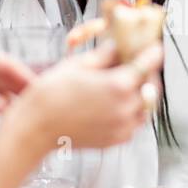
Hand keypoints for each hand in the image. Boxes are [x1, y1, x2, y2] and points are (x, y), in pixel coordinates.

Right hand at [1, 41, 163, 152]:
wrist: (35, 129)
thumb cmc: (49, 96)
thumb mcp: (77, 65)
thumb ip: (103, 55)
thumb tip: (116, 47)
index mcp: (118, 85)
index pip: (149, 63)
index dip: (152, 52)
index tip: (152, 47)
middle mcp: (125, 107)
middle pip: (152, 86)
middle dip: (148, 73)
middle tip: (138, 64)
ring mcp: (122, 126)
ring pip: (146, 107)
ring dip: (142, 94)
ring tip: (128, 85)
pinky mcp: (116, 140)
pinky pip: (134, 124)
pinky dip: (133, 112)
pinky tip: (118, 104)